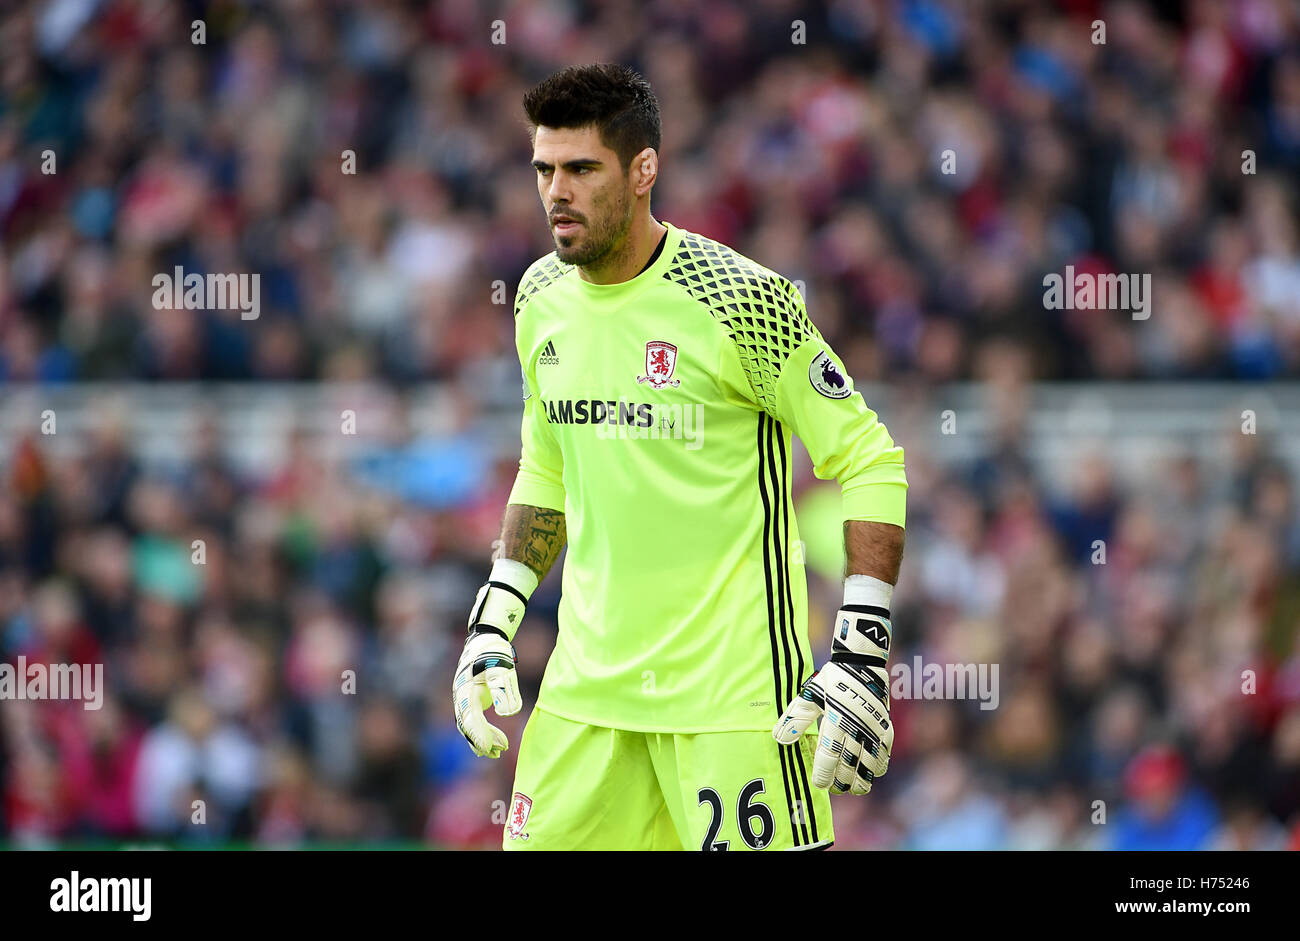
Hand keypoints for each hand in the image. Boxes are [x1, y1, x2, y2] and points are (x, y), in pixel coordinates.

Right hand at [453, 628, 520, 757]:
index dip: (480, 735)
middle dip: (482, 742)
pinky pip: (474, 723)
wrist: (484, 641)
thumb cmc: (493, 652)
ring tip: (501, 750)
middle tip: (499, 753)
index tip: (489, 749)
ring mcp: (464, 700)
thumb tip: (508, 713)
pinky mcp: (471, 702)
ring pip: (470, 727)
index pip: (471, 718)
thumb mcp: (501, 666)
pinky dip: (484, 733)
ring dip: (483, 740)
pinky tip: (496, 742)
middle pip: (467, 727)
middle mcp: (461, 698)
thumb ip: (503, 687)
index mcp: (466, 691)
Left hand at [772, 605, 892, 793]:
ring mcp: (873, 729)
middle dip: (841, 781)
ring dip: (861, 779)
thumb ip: (796, 718)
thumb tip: (779, 738)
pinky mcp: (884, 727)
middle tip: (834, 787)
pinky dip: (878, 766)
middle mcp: (856, 727)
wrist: (862, 663)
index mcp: (835, 720)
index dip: (824, 774)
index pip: (829, 756)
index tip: (819, 784)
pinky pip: (884, 753)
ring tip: (853, 788)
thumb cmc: (832, 680)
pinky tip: (871, 772)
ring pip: (869, 765)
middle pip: (850, 765)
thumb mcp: (810, 695)